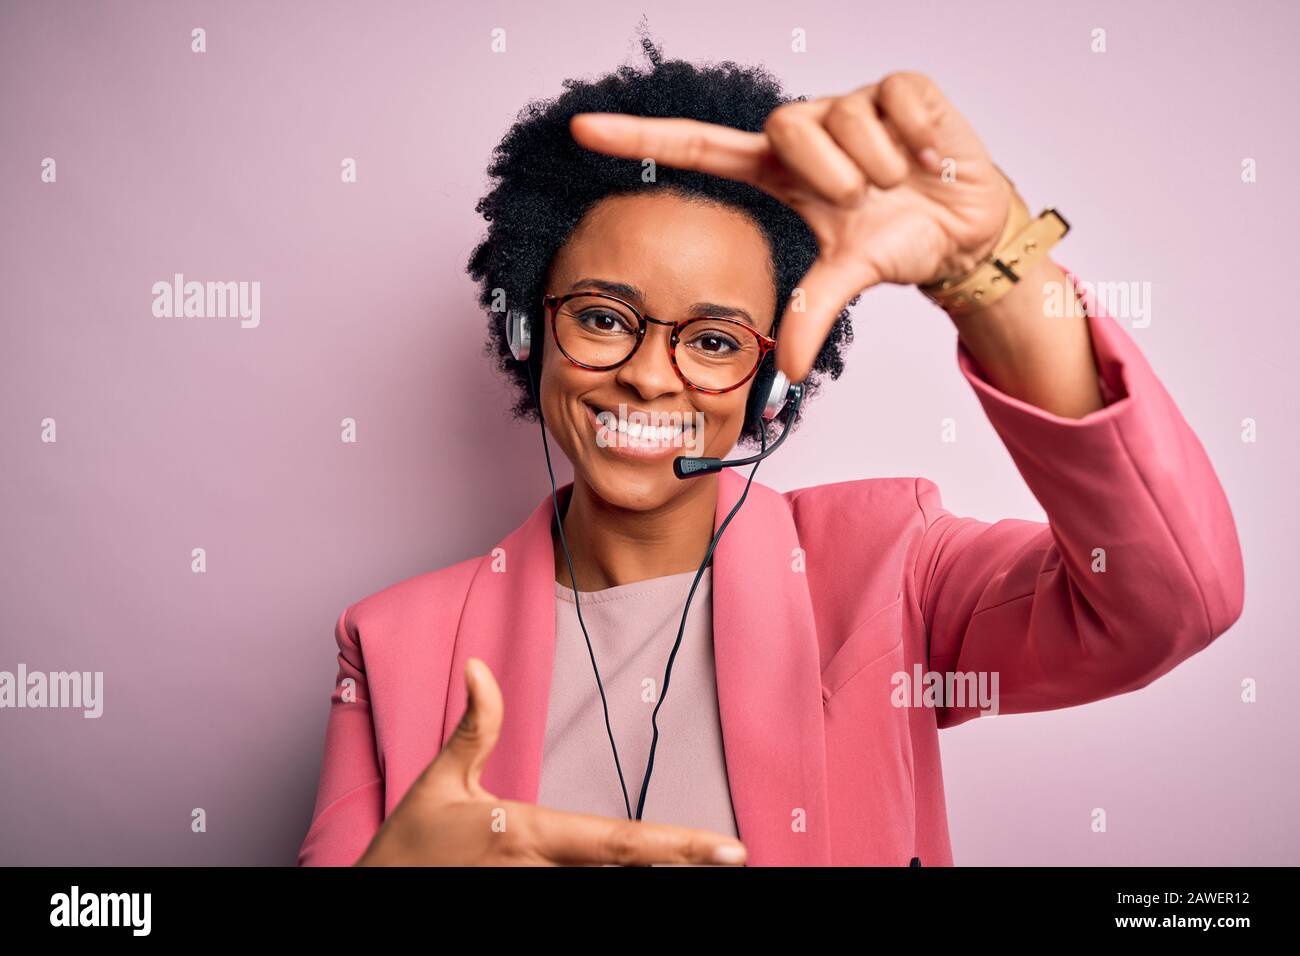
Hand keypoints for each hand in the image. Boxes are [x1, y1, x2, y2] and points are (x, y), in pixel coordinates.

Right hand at [355, 658, 748, 865]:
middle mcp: (542, 875)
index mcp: (531, 836)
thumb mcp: (440, 782)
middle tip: (736, 858)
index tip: (732, 849)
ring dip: (652, 878)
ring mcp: (534, 900)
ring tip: (704, 865)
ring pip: (607, 893)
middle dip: (682, 866)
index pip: (619, 843)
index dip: (680, 846)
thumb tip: (480, 667)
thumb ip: (475, 727)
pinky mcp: (525, 910)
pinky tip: (649, 876)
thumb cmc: (408, 847)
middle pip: (627, 873)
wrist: (374, 897)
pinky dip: (613, 888)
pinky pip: (578, 902)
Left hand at [569, 71, 1012, 381]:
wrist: (966, 232)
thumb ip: (809, 313)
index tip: (581, 130)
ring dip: (878, 164)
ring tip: (901, 182)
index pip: (697, 147)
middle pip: (785, 127)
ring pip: (842, 119)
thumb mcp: (848, 278)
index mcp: (777, 175)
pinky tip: (926, 157)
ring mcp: (848, 104)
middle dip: (830, 176)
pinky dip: (916, 138)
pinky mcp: (898, 87)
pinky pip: (893, 101)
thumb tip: (780, 368)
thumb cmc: (897, 243)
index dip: (640, 140)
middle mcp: (804, 133)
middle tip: (864, 200)